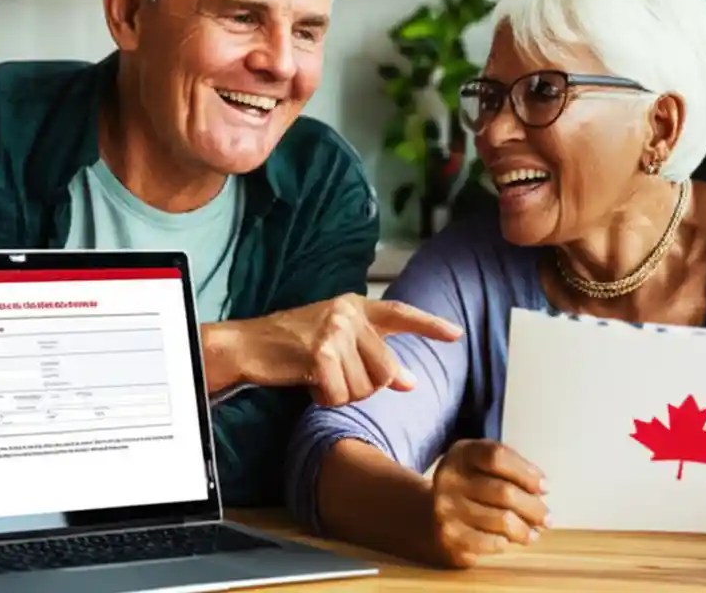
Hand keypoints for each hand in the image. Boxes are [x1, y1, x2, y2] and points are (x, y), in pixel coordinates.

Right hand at [213, 294, 462, 405]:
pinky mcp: (319, 353)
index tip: (457, 334)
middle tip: (338, 380)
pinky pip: (340, 395)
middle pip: (386, 371)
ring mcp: (334, 331)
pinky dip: (326, 399)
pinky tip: (309, 386)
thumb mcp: (337, 343)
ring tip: (319, 380)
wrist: (248, 345)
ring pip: (365, 388)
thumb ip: (374, 355)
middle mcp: (349, 313)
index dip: (430, 325)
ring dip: (343, 395)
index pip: (400, 314)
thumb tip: (410, 382)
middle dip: (366, 387)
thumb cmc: (292, 345)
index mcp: (356, 306)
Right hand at [428, 440, 550, 567]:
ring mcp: (446, 507)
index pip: (497, 456)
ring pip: (502, 520)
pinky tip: (510, 541)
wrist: (431, 515)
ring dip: (525, 529)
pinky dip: (507, 542)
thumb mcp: (485, 466)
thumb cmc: (471, 487)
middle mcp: (449, 477)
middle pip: (504, 492)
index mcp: (462, 453)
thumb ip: (513, 469)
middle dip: (533, 508)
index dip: (526, 472)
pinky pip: (491, 542)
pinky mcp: (449, 535)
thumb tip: (542, 489)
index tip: (544, 487)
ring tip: (533, 532)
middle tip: (547, 518)